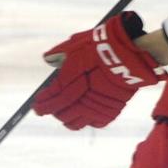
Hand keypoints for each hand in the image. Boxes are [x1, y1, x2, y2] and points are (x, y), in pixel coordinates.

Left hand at [32, 12, 162, 129]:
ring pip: (74, 122)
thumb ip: (59, 53)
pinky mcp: (111, 111)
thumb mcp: (77, 43)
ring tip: (64, 112)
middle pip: (61, 112)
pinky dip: (86, 120)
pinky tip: (83, 113)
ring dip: (66, 118)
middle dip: (52, 110)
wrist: (131, 54)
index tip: (36, 106)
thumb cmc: (103, 45)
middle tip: (48, 107)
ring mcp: (98, 106)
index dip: (42, 103)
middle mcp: (83, 95)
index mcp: (73, 78)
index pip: (53, 97)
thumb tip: (47, 59)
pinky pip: (93, 123)